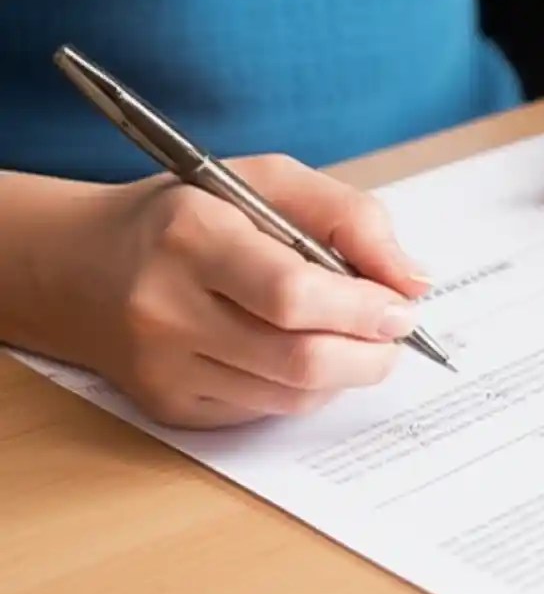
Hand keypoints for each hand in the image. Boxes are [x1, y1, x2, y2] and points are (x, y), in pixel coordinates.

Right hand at [45, 155, 428, 427]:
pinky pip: (266, 412)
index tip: (401, 308)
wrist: (80, 267)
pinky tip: (302, 354)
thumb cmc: (191, 216)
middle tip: (394, 333)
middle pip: (301, 358)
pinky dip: (305, 389)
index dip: (363, 310)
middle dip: (371, 353)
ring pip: (292, 395)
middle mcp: (166, 306)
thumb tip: (413, 281)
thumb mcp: (267, 181)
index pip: (294, 295)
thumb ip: (350, 218)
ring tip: (356, 340)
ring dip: (346, 373)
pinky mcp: (170, 406)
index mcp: (191, 235)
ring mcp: (163, 366)